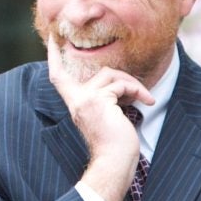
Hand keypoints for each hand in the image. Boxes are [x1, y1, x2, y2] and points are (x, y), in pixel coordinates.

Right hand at [46, 38, 150, 200]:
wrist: (114, 163)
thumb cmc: (115, 146)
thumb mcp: (107, 117)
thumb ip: (106, 99)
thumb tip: (121, 83)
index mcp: (75, 105)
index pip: (58, 77)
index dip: (54, 56)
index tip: (53, 37)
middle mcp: (76, 100)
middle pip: (101, 72)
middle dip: (124, 78)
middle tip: (140, 94)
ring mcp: (86, 99)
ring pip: (112, 75)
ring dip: (132, 85)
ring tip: (145, 99)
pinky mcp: (99, 100)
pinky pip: (121, 85)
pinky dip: (137, 90)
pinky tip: (147, 102)